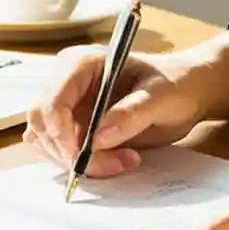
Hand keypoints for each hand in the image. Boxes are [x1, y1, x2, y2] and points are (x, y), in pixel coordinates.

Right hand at [24, 46, 208, 177]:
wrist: (184, 91)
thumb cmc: (175, 84)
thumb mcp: (162, 96)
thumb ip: (131, 113)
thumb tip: (99, 137)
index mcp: (80, 64)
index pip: (52, 103)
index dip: (62, 136)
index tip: (86, 159)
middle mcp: (65, 82)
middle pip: (43, 125)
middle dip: (71, 153)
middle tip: (114, 165)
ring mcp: (66, 105)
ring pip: (45, 141)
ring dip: (75, 161)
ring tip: (121, 161)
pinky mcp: (71, 126)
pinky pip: (57, 150)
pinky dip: (79, 163)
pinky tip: (111, 161)